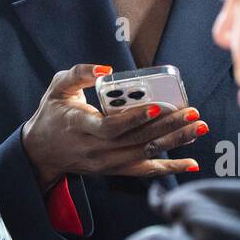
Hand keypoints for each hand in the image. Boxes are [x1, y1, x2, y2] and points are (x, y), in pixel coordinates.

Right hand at [21, 63, 207, 190]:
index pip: (111, 127)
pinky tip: (191, 163)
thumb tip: (107, 68)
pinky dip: (170, 168)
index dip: (135, 118)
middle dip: (168, 127)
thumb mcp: (58, 87)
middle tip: (193, 113)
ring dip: (175, 143)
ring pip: (145, 155)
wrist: (41, 151)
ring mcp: (106, 163)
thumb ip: (79, 73)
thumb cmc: (52, 113)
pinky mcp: (114, 170)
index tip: (158, 106)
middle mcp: (95, 150)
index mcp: (80, 126)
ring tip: (198, 128)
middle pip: (136, 141)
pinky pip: (145, 171)